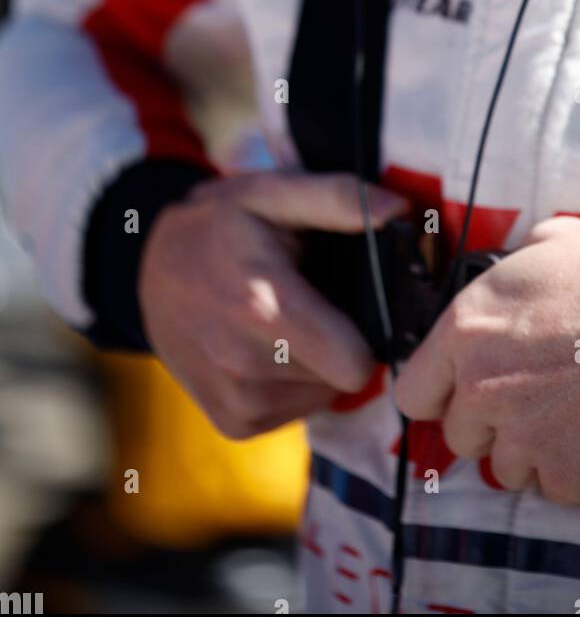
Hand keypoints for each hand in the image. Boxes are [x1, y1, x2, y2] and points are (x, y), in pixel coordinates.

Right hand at [139, 171, 405, 438]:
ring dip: (315, 363)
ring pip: (323, 395)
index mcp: (262, 308)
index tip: (352, 305)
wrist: (146, 271)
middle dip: (337, 340)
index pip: (354, 364)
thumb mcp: (270, 193)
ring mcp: (236, 402)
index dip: (367, 332)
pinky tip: (266, 347)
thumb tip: (396, 209)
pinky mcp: (233, 423)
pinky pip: (297, 410)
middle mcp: (244, 366)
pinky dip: (292, 383)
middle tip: (308, 302)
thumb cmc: (219, 227)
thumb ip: (335, 199)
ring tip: (282, 321)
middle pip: (343, 377)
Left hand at [394, 216, 579, 503]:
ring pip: (503, 466)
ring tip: (574, 414)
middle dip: (491, 422)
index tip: (458, 393)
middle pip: (458, 434)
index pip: (414, 391)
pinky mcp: (562, 475)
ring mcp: (520, 436)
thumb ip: (519, 260)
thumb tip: (514, 265)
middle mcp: (481, 386)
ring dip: (531, 448)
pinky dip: (572, 468)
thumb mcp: (560, 240)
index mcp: (469, 328)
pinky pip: (552, 484)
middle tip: (535, 398)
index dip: (438, 392)